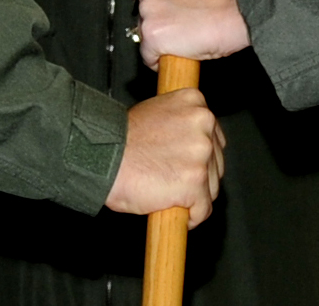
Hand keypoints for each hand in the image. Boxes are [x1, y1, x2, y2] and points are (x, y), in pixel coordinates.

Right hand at [105, 88, 226, 228]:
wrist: (104, 157)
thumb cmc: (121, 141)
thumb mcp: (157, 114)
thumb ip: (181, 125)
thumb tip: (191, 145)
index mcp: (194, 101)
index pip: (213, 135)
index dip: (199, 156)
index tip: (185, 164)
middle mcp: (203, 122)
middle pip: (215, 162)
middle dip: (198, 177)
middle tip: (172, 180)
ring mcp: (201, 153)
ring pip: (212, 187)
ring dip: (195, 196)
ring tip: (169, 194)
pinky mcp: (195, 182)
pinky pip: (204, 209)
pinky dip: (191, 216)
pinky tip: (175, 210)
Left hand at [137, 0, 250, 67]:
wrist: (237, 12)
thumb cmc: (225, 1)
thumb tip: (172, 6)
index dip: (161, 11)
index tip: (171, 18)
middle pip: (143, 15)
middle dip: (159, 26)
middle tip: (182, 31)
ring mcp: (148, 10)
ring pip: (144, 36)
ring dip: (160, 43)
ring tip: (184, 42)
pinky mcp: (152, 33)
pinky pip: (148, 56)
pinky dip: (159, 62)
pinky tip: (178, 55)